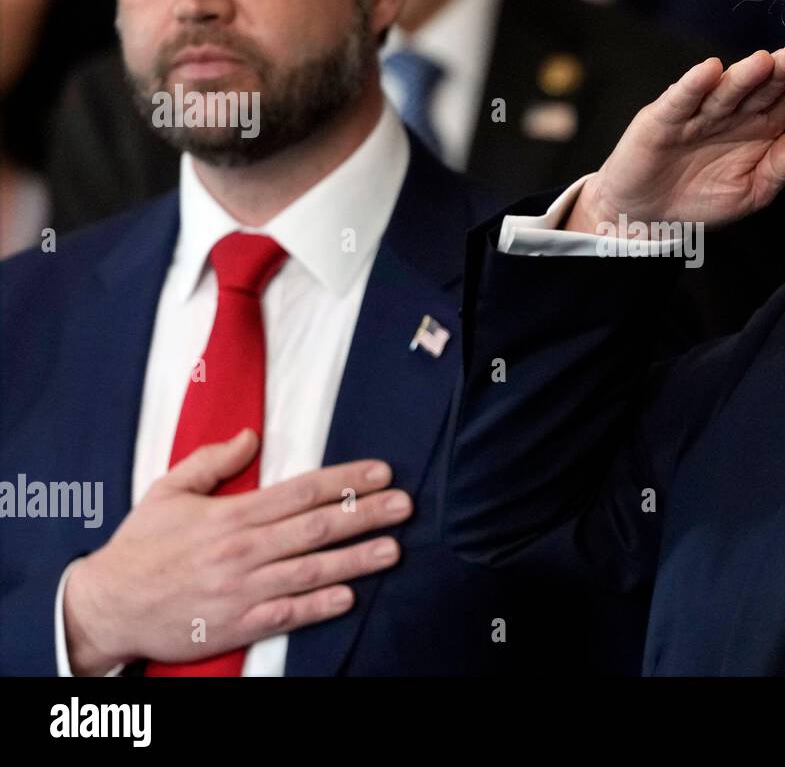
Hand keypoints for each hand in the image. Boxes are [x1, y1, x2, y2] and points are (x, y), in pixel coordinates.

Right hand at [62, 429, 411, 674]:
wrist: (106, 607)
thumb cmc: (140, 548)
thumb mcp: (168, 492)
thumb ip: (212, 462)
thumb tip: (251, 436)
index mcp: (231, 515)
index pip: (300, 492)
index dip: (345, 481)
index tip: (381, 473)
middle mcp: (242, 550)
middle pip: (316, 528)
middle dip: (366, 515)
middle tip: (404, 506)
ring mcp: (242, 589)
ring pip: (310, 571)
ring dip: (356, 560)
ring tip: (393, 549)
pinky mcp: (238, 624)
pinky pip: (287, 614)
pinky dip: (319, 605)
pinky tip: (349, 596)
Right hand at [564, 43, 784, 232]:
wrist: (648, 217)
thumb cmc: (703, 201)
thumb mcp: (752, 191)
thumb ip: (781, 166)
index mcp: (759, 126)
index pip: (784, 100)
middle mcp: (732, 113)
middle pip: (759, 88)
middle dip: (779, 72)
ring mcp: (698, 112)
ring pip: (725, 91)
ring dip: (743, 75)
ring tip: (764, 61)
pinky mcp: (663, 118)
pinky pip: (681, 99)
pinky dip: (694, 85)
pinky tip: (709, 70)